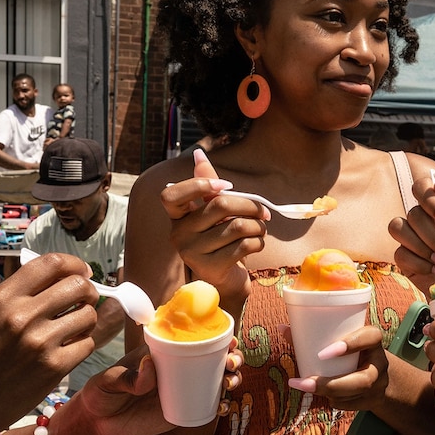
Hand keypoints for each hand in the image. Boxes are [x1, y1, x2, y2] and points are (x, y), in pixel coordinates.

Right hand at [0, 252, 97, 434]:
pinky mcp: (54, 367)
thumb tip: (64, 275)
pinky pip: (87, 344)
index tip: (82, 272)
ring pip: (88, 315)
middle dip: (88, 291)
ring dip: (86, 319)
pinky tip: (68, 350)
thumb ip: (21, 294)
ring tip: (73, 328)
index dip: (75, 264)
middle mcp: (21, 315)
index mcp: (2, 297)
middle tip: (84, 300)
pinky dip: (82, 345)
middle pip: (78, 285)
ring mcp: (39, 341)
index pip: (53, 263)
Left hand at [79, 339, 244, 434]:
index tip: (229, 339)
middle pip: (214, 358)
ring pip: (216, 381)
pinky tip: (222, 408)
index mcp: (163, 353)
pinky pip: (208, 406)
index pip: (193, 338)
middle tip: (231, 363)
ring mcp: (183, 390)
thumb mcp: (110, 381)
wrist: (98, 424)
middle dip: (232, 357)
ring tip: (229, 383)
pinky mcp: (183, 412)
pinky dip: (221, 406)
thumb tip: (149, 364)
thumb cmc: (101, 393)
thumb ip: (128, 376)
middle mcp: (178, 369)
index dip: (216, 336)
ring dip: (232, 378)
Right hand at [160, 149, 268, 304]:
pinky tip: (257, 243)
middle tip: (264, 212)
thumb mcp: (214, 213)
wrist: (225, 280)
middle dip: (250, 205)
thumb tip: (198, 153)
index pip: (170, 196)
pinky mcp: (210, 269)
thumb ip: (208, 185)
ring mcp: (192, 254)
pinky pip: (243, 246)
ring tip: (261, 229)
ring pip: (236, 227)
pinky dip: (258, 242)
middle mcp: (178, 235)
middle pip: (219, 206)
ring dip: (258, 226)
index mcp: (177, 217)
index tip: (226, 186)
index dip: (198, 185)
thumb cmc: (220, 241)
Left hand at [286, 325, 390, 411]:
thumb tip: (283, 328)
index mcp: (373, 341)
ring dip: (328, 393)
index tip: (323, 353)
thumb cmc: (351, 350)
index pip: (370, 337)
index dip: (351, 344)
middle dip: (331, 384)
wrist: (377, 373)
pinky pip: (350, 405)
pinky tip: (323, 395)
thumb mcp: (341, 339)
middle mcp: (379, 363)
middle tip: (305, 383)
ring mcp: (378, 385)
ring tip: (305, 386)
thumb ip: (315, 335)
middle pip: (362, 380)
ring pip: (355, 395)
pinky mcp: (371, 400)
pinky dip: (334, 401)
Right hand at [389, 171, 434, 292]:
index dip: (431, 201)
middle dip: (434, 235)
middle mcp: (425, 221)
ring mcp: (413, 240)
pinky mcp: (407, 260)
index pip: (422, 187)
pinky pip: (400, 253)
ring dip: (425, 247)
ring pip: (399, 228)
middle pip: (413, 213)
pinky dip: (420, 263)